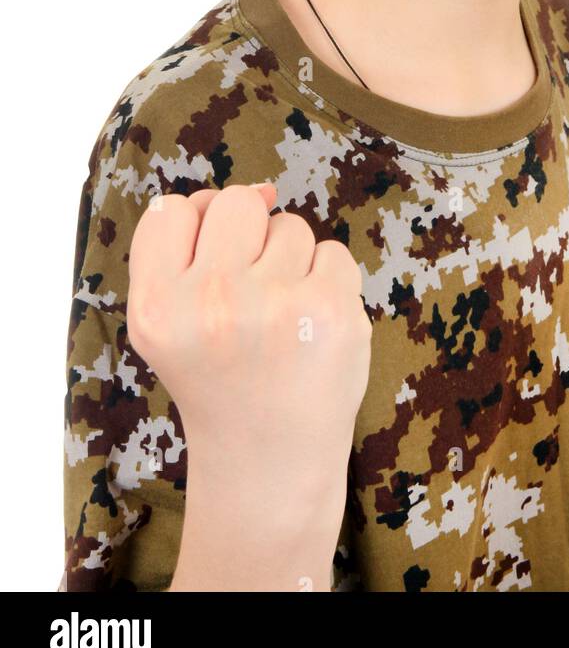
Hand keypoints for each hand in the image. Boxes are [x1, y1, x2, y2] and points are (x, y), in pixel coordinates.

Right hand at [127, 182, 372, 496]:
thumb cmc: (220, 376)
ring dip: (290, 263)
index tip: (206, 276)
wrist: (268, 459)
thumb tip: (263, 188)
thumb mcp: (171, 320)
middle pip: (237, 202)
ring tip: (280, 322)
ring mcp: (274, 306)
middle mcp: (210, 304)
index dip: (195, 234)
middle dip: (249, 238)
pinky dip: (328, 282)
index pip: (170, 211)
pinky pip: (332, 252)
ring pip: (289, 226)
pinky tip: (311, 328)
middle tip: (249, 298)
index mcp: (156, 308)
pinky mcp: (330, 311)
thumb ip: (190, 244)